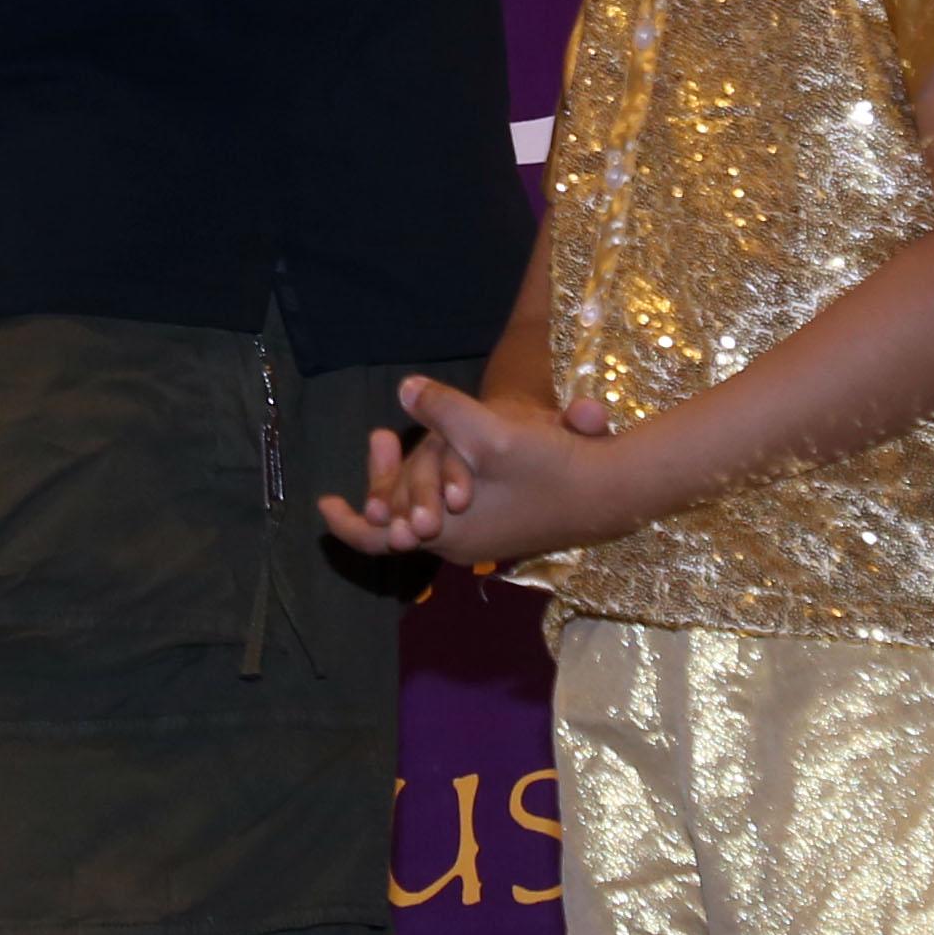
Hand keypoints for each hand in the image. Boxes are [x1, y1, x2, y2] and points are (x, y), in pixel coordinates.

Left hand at [314, 379, 637, 563]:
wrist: (613, 492)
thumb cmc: (548, 468)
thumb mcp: (489, 433)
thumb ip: (443, 410)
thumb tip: (403, 389)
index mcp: (447, 533)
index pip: (379, 539)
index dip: (346, 524)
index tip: (320, 504)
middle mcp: (460, 545)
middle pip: (401, 517)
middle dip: (385, 479)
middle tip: (381, 437)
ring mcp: (483, 539)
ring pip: (428, 511)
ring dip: (414, 477)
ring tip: (404, 438)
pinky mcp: (504, 526)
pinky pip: (453, 510)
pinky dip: (440, 482)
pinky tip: (448, 448)